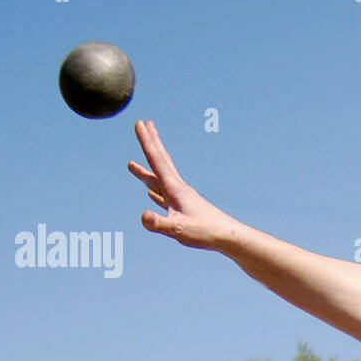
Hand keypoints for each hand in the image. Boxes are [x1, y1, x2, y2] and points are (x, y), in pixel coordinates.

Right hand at [128, 119, 236, 250]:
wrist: (228, 237)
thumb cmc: (206, 232)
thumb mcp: (178, 229)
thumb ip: (158, 223)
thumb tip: (143, 216)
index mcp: (175, 188)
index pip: (156, 159)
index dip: (145, 140)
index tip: (139, 123)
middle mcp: (178, 189)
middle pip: (161, 161)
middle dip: (151, 142)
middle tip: (144, 124)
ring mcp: (181, 199)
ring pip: (159, 179)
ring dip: (146, 170)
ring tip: (132, 165)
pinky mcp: (184, 210)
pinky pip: (164, 197)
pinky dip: (155, 192)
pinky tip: (151, 193)